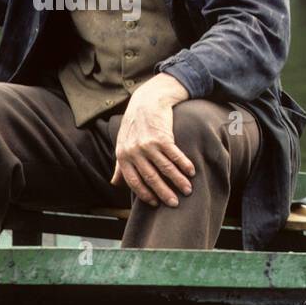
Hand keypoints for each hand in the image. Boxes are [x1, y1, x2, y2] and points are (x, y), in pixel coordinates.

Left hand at [110, 74, 194, 206]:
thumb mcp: (122, 144)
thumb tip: (114, 183)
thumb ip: (120, 165)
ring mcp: (148, 144)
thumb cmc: (134, 125)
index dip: (145, 194)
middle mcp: (134, 151)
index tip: (156, 203)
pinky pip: (175, 155)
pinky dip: (184, 165)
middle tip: (174, 203)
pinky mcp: (162, 136)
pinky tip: (191, 172)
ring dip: (178, 181)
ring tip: (187, 190)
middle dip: (164, 192)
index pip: (134, 181)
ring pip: (165, 168)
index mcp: (123, 156)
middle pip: (151, 178)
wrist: (147, 101)